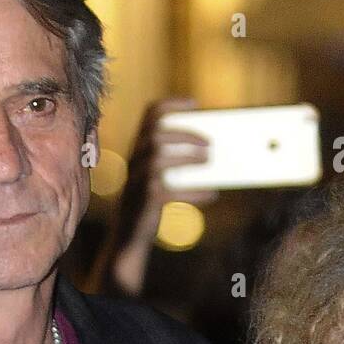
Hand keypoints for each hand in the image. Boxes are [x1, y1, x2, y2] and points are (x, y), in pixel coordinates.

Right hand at [111, 99, 216, 295]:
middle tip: (210, 143)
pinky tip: (212, 195)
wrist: (129, 240)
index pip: (147, 117)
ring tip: (209, 161)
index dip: (170, 105)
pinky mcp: (144, 204)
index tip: (195, 103)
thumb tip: (214, 153)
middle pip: (153, 136)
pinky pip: (169, 192)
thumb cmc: (149, 205)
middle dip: (184, 135)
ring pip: (157, 160)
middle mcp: (133, 163)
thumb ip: (176, 162)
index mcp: (138, 151)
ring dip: (187, 157)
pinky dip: (194, 193)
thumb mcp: (158, 178)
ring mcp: (136, 183)